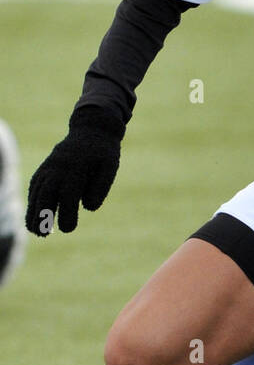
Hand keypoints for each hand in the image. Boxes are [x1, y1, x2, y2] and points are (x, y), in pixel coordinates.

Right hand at [26, 111, 123, 234]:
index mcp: (76, 168)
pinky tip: (33, 215)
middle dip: (43, 215)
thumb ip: (100, 187)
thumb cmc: (103, 153)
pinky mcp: (45, 168)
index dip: (66, 213)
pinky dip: (33, 201)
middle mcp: (58, 167)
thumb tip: (88, 207)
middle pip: (46, 194)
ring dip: (34, 211)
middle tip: (44, 235)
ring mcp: (49, 166)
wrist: (92, 129)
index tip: (68, 229)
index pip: (68, 195)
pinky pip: (35, 186)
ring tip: (35, 230)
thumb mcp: (109, 167)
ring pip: (37, 191)